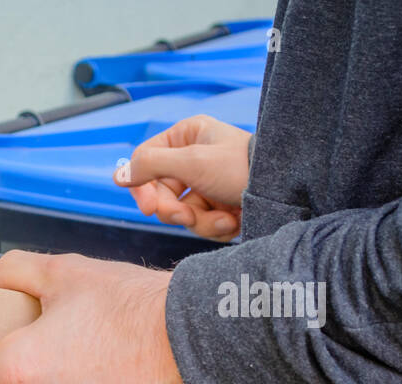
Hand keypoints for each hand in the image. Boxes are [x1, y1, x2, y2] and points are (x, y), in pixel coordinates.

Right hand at [114, 114, 250, 241]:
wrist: (285, 191)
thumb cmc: (240, 167)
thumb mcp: (191, 162)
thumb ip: (150, 166)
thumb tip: (117, 174)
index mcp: (186, 138)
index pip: (145, 163)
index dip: (143, 188)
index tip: (150, 207)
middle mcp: (194, 159)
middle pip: (161, 193)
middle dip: (175, 211)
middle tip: (186, 217)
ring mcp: (206, 185)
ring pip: (181, 214)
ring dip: (199, 222)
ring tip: (223, 218)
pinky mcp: (219, 206)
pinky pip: (201, 223)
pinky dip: (214, 227)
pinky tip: (233, 220)